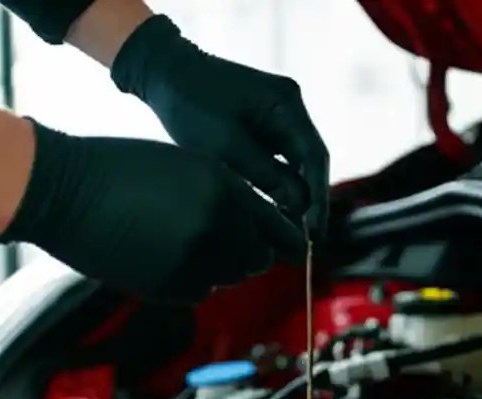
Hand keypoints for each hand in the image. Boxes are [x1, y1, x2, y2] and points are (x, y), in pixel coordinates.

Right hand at [0, 121, 304, 302]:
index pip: (277, 226)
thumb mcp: (186, 166)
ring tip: (186, 243)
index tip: (291, 246)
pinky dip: (192, 281)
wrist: (64, 192)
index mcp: (223, 189)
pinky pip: (199, 291)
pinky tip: (166, 257)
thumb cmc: (122, 170)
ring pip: (230, 277)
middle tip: (229, 244)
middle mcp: (215, 227)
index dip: (287, 239)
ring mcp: (192, 260)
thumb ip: (228, 195)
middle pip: (258, 258)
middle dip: (250, 254)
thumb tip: (260, 228)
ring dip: (220, 266)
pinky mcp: (167, 287)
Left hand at [111, 15, 329, 240]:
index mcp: (286, 103)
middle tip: (306, 242)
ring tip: (291, 234)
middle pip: (310, 162)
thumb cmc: (189, 103)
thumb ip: (265, 175)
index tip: (314, 232)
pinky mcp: (261, 127)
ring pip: (295, 164)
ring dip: (294, 196)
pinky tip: (273, 213)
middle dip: (309, 201)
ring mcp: (276, 117)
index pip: (315, 156)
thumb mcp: (224, 144)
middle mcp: (289, 108)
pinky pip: (277, 160)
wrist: (163, 73)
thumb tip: (299, 206)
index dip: (318, 197)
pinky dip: (277, 185)